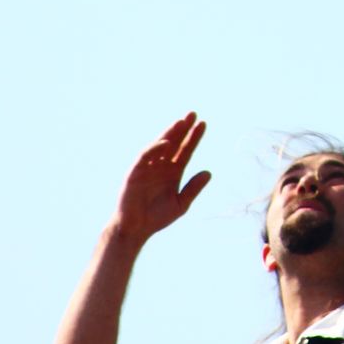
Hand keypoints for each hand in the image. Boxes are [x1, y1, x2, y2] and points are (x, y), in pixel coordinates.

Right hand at [112, 112, 210, 244]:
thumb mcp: (180, 203)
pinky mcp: (135, 172)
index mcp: (173, 172)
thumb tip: (209, 172)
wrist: (136, 229)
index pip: (185, 150)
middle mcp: (161, 166)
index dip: (194, 137)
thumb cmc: (157, 218)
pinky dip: (155, 149)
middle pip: (174, 143)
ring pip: (160, 146)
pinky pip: (145, 157)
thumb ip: (193, 188)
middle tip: (193, 114)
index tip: (203, 124)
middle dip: (183, 128)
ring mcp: (148, 168)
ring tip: (181, 122)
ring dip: (170, 133)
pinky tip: (166, 142)